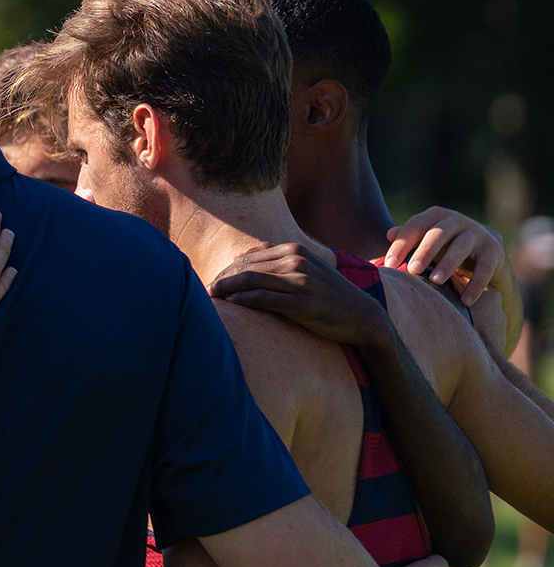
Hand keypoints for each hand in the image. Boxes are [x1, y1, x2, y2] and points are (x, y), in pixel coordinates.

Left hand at [210, 242, 393, 349]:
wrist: (363, 316)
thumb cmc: (328, 295)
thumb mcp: (304, 269)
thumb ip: (275, 261)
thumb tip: (240, 258)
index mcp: (294, 250)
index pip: (247, 258)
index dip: (225, 272)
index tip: (210, 284)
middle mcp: (296, 260)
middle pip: (244, 268)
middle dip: (220, 280)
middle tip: (203, 294)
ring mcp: (300, 281)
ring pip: (250, 280)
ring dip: (225, 290)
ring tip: (209, 300)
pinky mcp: (303, 303)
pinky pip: (264, 299)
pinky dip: (242, 301)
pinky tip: (230, 306)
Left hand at [384, 207, 503, 304]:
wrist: (484, 253)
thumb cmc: (443, 247)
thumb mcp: (425, 241)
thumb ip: (408, 238)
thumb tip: (389, 234)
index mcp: (436, 216)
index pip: (416, 226)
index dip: (401, 244)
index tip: (388, 265)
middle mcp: (457, 220)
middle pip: (439, 232)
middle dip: (424, 251)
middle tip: (413, 270)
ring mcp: (477, 233)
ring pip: (461, 246)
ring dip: (448, 263)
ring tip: (436, 281)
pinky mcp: (494, 250)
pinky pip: (485, 267)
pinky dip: (475, 284)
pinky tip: (465, 300)